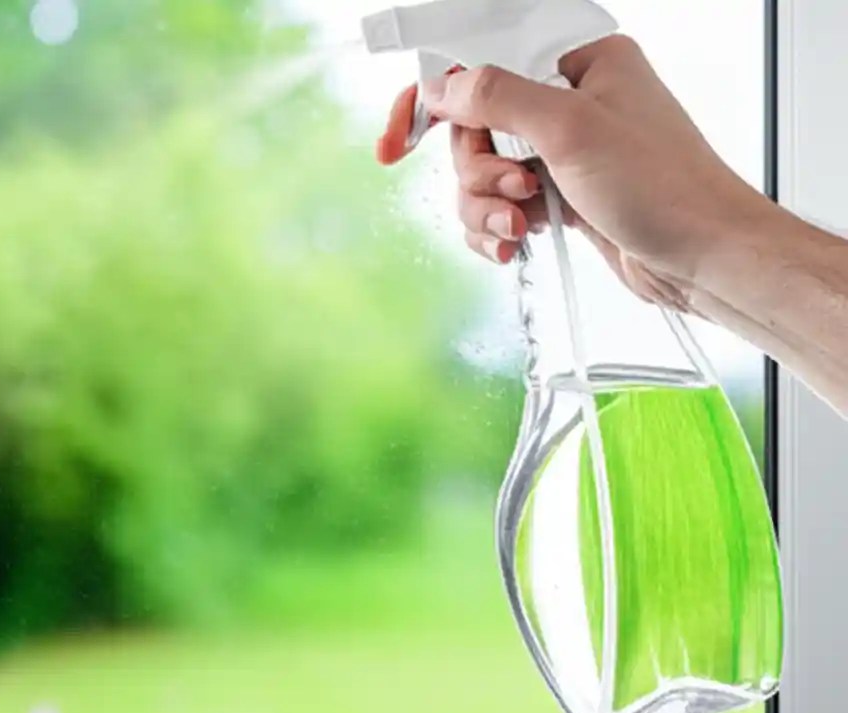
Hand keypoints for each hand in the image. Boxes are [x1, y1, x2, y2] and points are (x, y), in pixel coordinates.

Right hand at [376, 35, 776, 310]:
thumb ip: (499, 99)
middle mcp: (569, 101)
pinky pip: (499, 206)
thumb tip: (442, 88)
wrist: (706, 258)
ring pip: (481, 174)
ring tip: (520, 227)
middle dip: (479, 171)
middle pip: (473, 128)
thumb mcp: (572, 130)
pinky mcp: (560, 196)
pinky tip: (514, 246)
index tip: (397, 141)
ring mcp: (563, 152)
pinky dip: (497, 229)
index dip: (434, 100)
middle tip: (513, 189)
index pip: (483, 63)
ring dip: (487, 206)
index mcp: (579, 63)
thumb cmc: (666, 189)